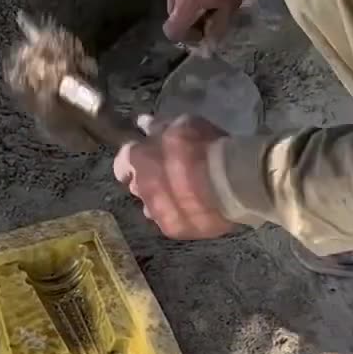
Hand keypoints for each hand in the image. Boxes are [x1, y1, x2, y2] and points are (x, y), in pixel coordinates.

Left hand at [113, 117, 239, 238]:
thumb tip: (143, 123)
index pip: (122, 162)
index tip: (148, 157)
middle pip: (138, 185)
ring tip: (186, 194)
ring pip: (152, 206)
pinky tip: (196, 208)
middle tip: (171, 174)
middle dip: (149, 180)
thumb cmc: (204, 146)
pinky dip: (180, 214)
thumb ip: (159, 127)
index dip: (135, 159)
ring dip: (163, 200)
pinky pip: (171, 220)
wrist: (230, 181)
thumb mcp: (182, 125)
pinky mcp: (173, 229)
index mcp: (137, 159)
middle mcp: (140, 187)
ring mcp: (155, 211)